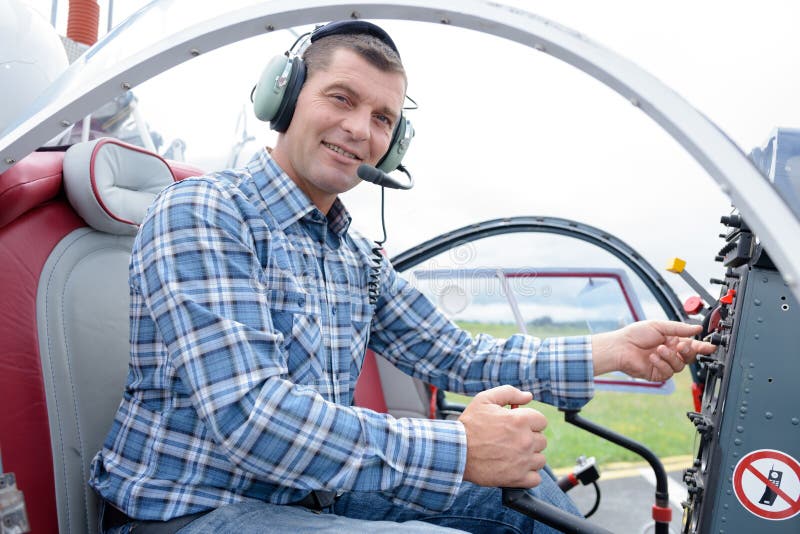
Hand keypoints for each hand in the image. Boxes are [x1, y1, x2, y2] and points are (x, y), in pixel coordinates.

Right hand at [458, 385, 547, 487]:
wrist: (456, 451)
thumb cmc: (470, 425)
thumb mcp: (485, 399)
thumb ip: (509, 393)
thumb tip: (528, 396)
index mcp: (520, 420)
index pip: (542, 421)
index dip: (530, 422)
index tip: (518, 426)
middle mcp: (525, 441)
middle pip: (542, 441)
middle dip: (529, 439)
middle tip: (512, 440)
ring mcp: (523, 461)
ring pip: (540, 459)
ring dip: (530, 457)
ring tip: (513, 454)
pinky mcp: (517, 479)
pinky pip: (536, 478)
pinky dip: (528, 475)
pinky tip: (516, 468)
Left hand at [592, 320, 716, 380]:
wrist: (620, 347)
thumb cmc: (635, 334)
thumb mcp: (659, 326)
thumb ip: (679, 328)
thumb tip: (697, 328)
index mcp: (672, 340)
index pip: (692, 345)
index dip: (703, 346)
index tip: (711, 346)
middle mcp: (670, 353)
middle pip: (689, 357)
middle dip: (687, 351)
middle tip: (681, 345)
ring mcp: (664, 364)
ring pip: (680, 365)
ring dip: (670, 357)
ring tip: (659, 349)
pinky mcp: (657, 374)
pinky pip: (668, 373)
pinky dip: (661, 364)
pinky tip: (652, 358)